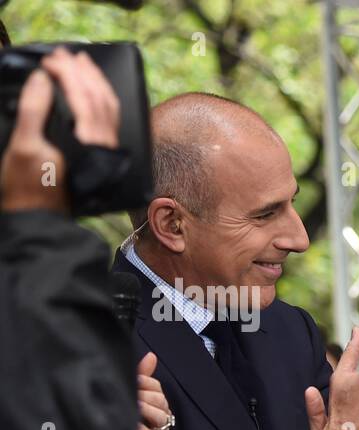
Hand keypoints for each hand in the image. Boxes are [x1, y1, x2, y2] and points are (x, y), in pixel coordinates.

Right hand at [1, 48, 120, 212]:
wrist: (39, 219)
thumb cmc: (28, 187)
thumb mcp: (24, 146)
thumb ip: (35, 110)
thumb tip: (44, 80)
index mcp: (85, 143)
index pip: (83, 98)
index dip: (68, 74)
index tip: (52, 60)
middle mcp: (101, 146)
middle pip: (100, 100)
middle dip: (83, 73)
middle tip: (66, 55)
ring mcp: (104, 151)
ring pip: (108, 109)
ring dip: (96, 83)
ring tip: (81, 64)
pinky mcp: (100, 156)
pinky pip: (108, 121)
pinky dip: (101, 100)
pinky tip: (92, 91)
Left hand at [125, 352, 171, 429]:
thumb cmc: (120, 419)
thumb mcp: (127, 396)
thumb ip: (140, 376)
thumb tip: (151, 356)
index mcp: (155, 401)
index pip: (156, 386)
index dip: (145, 382)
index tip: (132, 381)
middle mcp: (161, 414)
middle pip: (160, 400)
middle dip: (145, 397)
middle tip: (132, 396)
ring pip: (161, 417)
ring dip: (146, 412)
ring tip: (134, 409)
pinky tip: (134, 428)